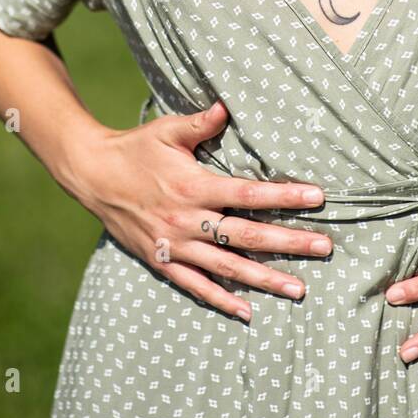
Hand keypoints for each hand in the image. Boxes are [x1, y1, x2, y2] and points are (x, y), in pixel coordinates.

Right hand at [66, 99, 331, 320]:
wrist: (92, 175)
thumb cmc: (135, 148)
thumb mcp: (166, 130)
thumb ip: (200, 123)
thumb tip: (227, 106)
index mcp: (193, 186)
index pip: (247, 194)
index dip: (283, 196)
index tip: (317, 197)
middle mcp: (187, 221)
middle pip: (246, 236)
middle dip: (288, 243)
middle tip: (325, 248)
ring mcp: (174, 245)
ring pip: (227, 268)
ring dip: (265, 279)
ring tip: (299, 288)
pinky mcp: (161, 261)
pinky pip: (195, 286)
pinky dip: (221, 300)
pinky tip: (248, 311)